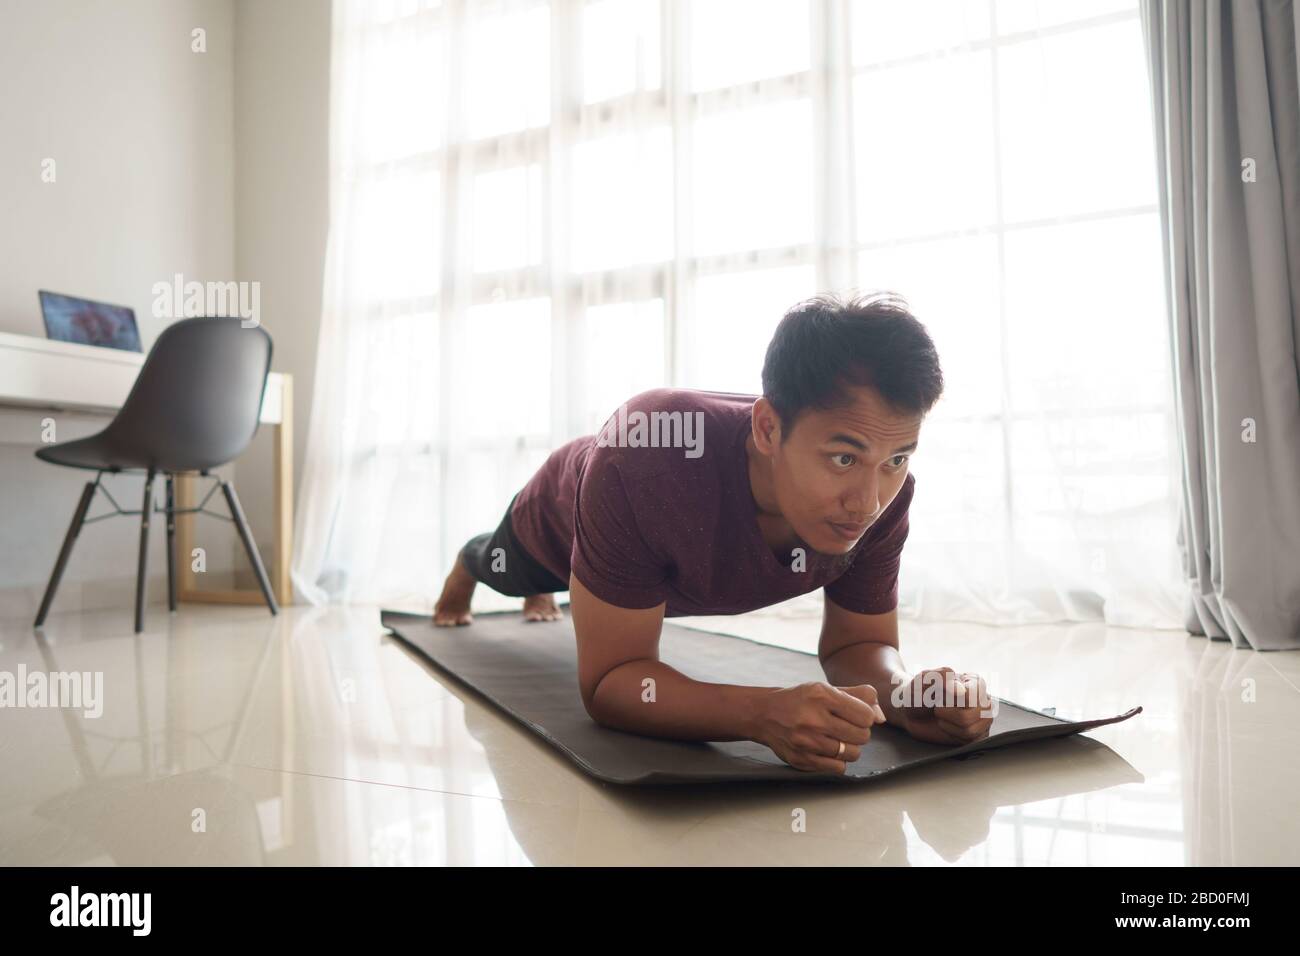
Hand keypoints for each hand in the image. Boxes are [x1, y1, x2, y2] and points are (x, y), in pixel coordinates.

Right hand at [752, 682, 886, 772]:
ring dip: (850, 748)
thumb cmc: (801, 700)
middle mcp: (813, 719)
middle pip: (862, 736)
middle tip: (845, 727)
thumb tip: (881, 717)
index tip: (855, 715)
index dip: (866, 717)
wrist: (765, 714)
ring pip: (852, 754)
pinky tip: (828, 749)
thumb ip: (859, 696)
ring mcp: (806, 742)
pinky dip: (838, 760)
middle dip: (859, 733)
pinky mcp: (802, 760)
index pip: (866, 716)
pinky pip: (838, 768)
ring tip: (838, 739)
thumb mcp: (827, 688)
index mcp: (821, 695)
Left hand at [895, 667, 994, 745]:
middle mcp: (983, 700)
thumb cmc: (919, 693)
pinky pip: (970, 741)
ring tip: (942, 716)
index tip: (938, 697)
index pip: (972, 694)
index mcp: (973, 682)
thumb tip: (960, 689)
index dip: (951, 699)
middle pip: (968, 716)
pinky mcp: (978, 734)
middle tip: (938, 707)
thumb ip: (941, 675)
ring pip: (969, 730)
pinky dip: (952, 735)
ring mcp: (983, 718)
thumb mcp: (924, 678)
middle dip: (945, 713)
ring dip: (946, 724)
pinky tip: (947, 726)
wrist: (912, 713)